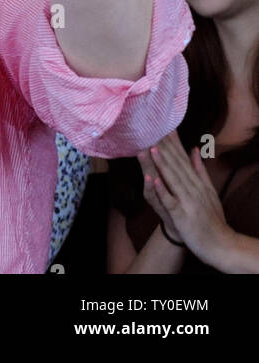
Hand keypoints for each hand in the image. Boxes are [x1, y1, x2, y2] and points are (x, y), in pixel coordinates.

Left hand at [143, 135, 235, 266]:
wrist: (220, 244)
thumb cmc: (211, 217)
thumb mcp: (208, 191)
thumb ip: (199, 170)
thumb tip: (194, 149)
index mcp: (197, 182)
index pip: (182, 158)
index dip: (173, 142)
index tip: (163, 125)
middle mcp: (193, 188)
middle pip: (176, 165)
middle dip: (164, 147)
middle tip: (152, 129)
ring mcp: (188, 201)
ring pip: (172, 179)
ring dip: (161, 163)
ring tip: (151, 147)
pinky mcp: (182, 215)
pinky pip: (171, 202)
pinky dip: (163, 191)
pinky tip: (153, 180)